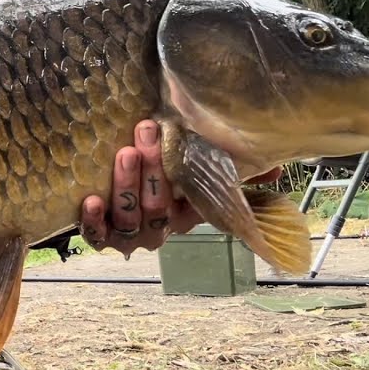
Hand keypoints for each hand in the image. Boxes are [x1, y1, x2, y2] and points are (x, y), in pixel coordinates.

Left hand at [77, 121, 282, 256]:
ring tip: (125, 154)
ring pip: (130, 217)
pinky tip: (91, 199)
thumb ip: (234, 173)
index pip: (190, 204)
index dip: (186, 180)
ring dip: (127, 184)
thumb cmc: (162, 186)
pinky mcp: (100, 237)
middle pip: (158, 206)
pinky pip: (97, 235)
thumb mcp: (198, 178)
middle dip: (154, 169)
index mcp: (184, 217)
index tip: (181, 144)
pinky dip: (94, 220)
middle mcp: (158, 230)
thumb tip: (277, 167)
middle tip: (146, 132)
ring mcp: (129, 235)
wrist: (118, 209)